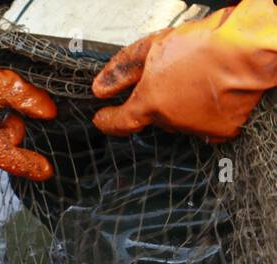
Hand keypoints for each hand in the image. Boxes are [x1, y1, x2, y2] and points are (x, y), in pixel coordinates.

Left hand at [93, 0, 276, 141]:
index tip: (102, 117)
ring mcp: (195, 129)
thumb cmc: (206, 45)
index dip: (107, 120)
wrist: (250, 50)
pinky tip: (214, 92)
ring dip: (183, 104)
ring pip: (180, 119)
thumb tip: (100, 88)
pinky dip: (207, 111)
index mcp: (150, 104)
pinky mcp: (221, 131)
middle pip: (154, 115)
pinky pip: (206, 125)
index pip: (119, 122)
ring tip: (199, 78)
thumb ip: (122, 70)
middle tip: (174, 76)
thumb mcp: (153, 48)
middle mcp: (170, 122)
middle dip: (157, 99)